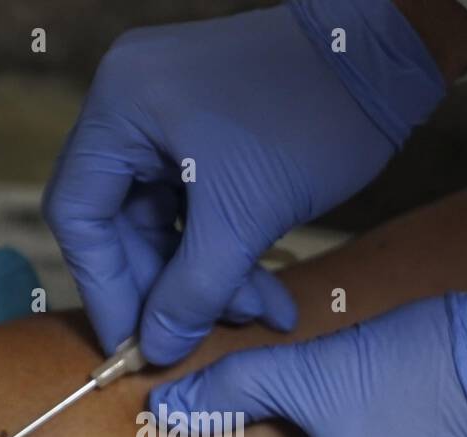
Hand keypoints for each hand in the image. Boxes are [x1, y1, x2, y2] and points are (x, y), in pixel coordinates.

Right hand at [43, 0, 447, 363]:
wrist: (388, 57)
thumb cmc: (314, 113)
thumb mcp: (246, 217)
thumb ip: (193, 292)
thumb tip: (155, 350)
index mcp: (121, 106)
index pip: (78, 213)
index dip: (103, 288)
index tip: (130, 345)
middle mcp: (131, 106)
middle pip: (120, 222)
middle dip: (164, 287)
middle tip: (190, 339)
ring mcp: (168, 116)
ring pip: (165, 223)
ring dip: (204, 277)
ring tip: (252, 313)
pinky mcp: (206, 131)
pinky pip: (196, 206)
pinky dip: (224, 251)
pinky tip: (260, 292)